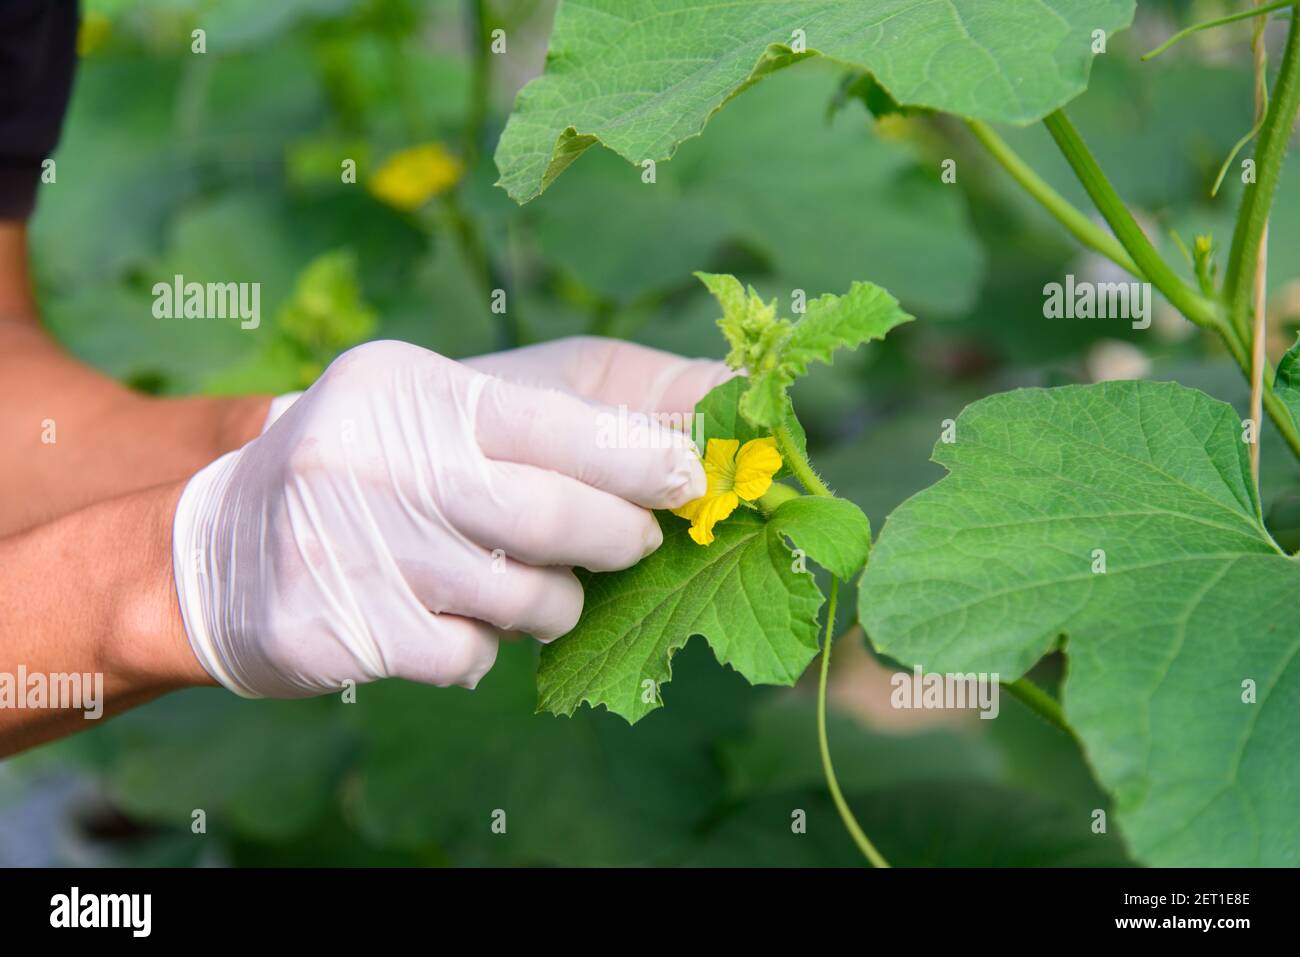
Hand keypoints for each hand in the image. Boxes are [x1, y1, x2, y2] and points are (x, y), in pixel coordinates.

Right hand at [175, 338, 730, 697]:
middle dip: (616, 536)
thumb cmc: (383, 462)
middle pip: (548, 516)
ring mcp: (351, 547)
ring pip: (519, 598)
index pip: (556, 423)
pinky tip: (453, 622)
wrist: (222, 542)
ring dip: (552, 603)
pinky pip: (466, 657)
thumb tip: (718, 403)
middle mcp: (374, 460)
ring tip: (535, 589)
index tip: (691, 481)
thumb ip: (574, 407)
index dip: (641, 458)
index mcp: (412, 390)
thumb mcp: (453, 407)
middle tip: (637, 542)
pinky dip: (484, 649)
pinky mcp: (336, 628)